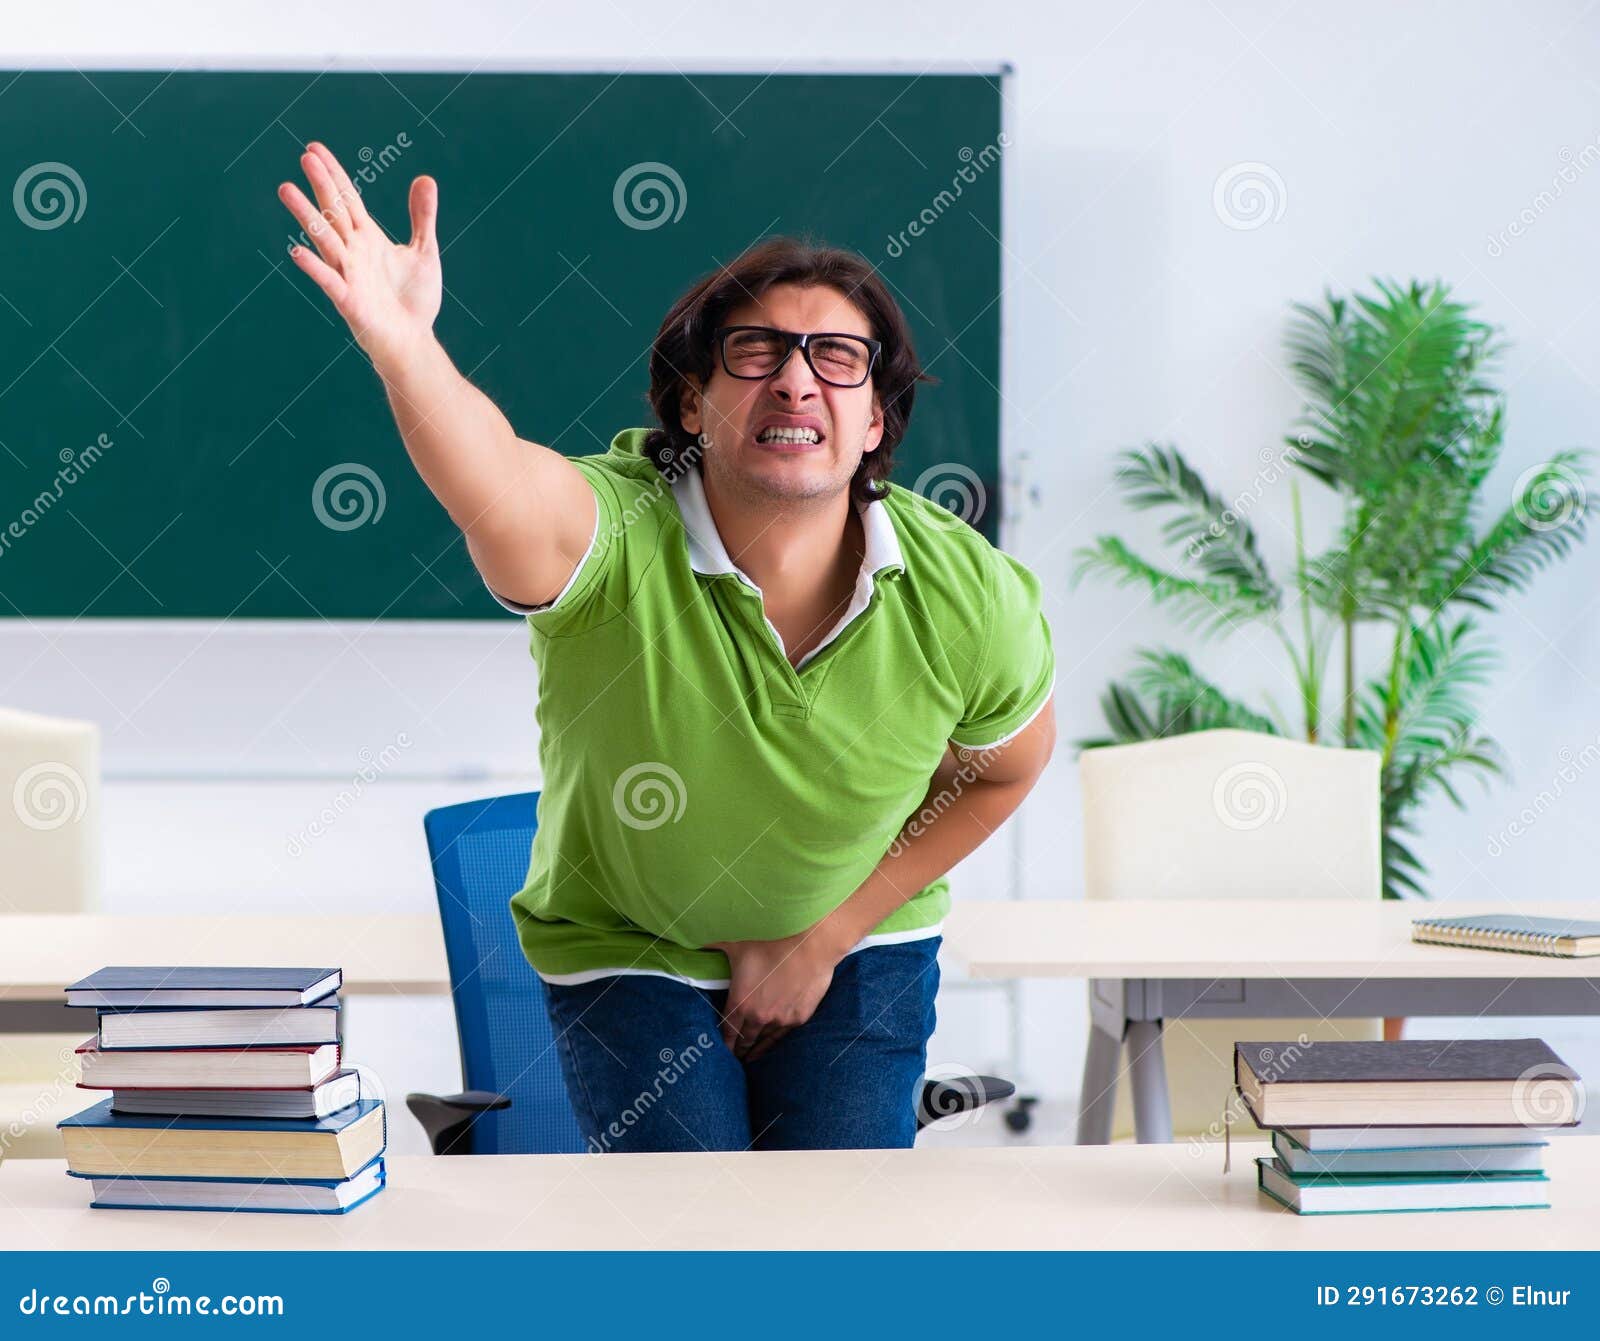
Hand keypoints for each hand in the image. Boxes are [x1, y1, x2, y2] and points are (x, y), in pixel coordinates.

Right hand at [277, 141, 442, 371]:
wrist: (413, 341)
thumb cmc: (414, 300)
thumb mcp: (424, 251)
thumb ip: (422, 216)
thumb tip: (425, 178)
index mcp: (368, 238)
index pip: (347, 199)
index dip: (334, 174)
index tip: (315, 148)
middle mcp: (353, 252)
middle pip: (333, 212)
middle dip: (321, 185)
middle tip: (304, 156)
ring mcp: (349, 275)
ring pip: (324, 240)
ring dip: (307, 216)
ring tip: (286, 189)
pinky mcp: (349, 302)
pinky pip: (330, 282)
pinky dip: (315, 267)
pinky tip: (298, 252)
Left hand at [709, 930, 843, 1062]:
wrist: (812, 943)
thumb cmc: (772, 939)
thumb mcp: (735, 941)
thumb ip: (711, 942)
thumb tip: (691, 938)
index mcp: (740, 1001)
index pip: (727, 1030)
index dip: (724, 1043)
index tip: (721, 1052)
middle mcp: (759, 1015)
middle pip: (745, 1039)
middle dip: (739, 1050)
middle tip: (735, 1058)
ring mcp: (781, 1018)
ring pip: (764, 1040)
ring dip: (755, 1048)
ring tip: (750, 1056)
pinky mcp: (800, 1016)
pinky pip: (783, 1035)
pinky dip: (774, 1042)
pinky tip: (770, 1045)